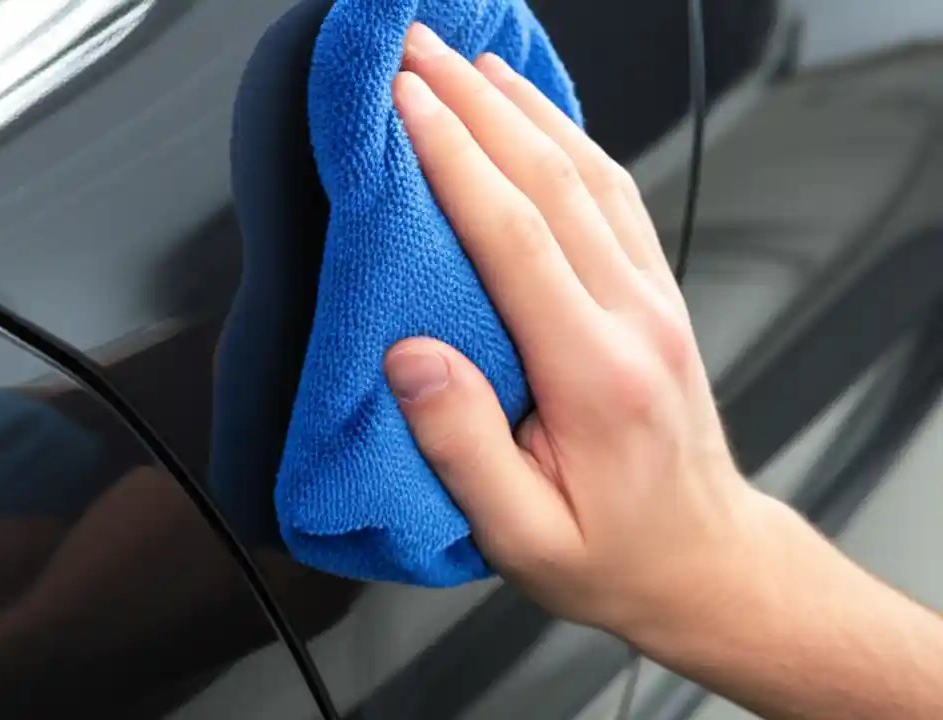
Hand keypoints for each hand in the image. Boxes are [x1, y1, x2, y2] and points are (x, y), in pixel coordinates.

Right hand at [384, 23, 777, 640]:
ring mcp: (653, 299)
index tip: (405, 104)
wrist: (703, 561)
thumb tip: (411, 358)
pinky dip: (568, 137)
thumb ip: (463, 447)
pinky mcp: (654, 295)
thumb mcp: (522, 536)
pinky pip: (613, 194)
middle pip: (552, 181)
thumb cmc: (611, 555)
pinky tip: (535, 114)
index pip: (516, 238)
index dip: (455, 161)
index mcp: (595, 373)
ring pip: (590, 173)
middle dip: (476, 106)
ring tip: (466, 62)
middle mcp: (633, 318)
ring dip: (522, 108)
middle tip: (416, 54)